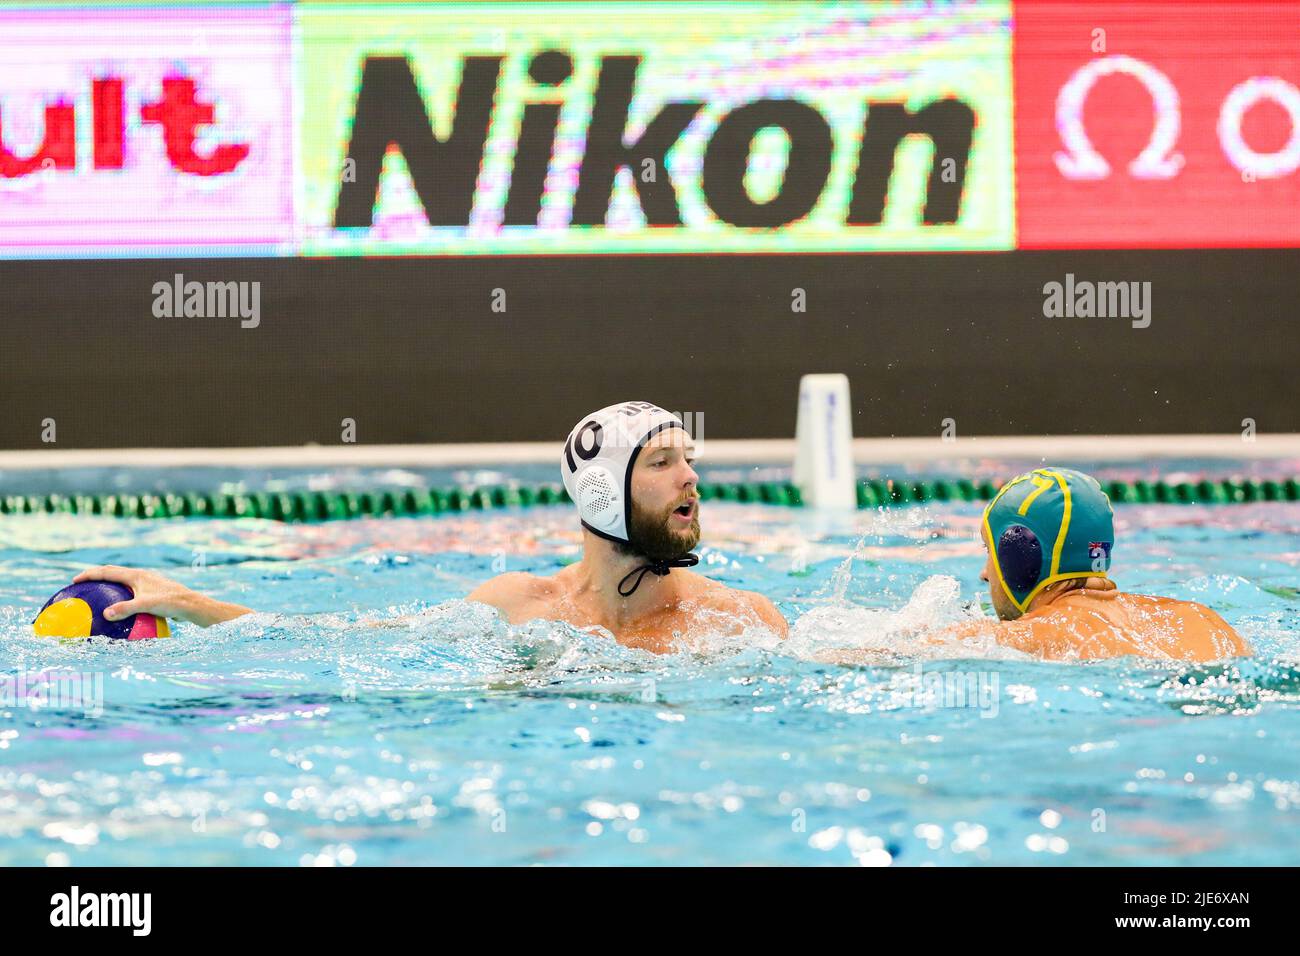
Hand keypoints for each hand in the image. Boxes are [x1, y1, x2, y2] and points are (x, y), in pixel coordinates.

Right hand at [72, 565, 251, 627]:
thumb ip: (125, 609)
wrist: (192, 605)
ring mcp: (147, 584)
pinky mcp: (152, 593)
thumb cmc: (171, 603)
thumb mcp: (146, 605)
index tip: (74, 580)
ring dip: (108, 586)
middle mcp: (141, 576)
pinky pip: (130, 594)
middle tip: (80, 585)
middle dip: (95, 577)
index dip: (90, 574)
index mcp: (137, 575)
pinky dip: (120, 599)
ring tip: (95, 597)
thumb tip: (105, 614)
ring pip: (122, 582)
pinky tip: (118, 613)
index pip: (108, 572)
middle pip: (113, 573)